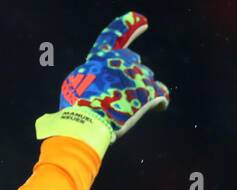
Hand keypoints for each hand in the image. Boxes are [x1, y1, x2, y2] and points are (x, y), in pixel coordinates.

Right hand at [60, 11, 169, 139]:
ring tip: (126, 108)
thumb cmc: (76, 108)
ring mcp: (136, 75)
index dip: (127, 25)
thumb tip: (105, 84)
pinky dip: (160, 102)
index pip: (114, 35)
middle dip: (129, 75)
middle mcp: (121, 60)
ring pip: (146, 78)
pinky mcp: (148, 92)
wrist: (88, 122)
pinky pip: (162, 94)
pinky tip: (159, 107)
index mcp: (101, 57)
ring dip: (138, 91)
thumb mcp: (74, 85)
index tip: (142, 20)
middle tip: (120, 94)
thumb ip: (92, 77)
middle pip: (133, 61)